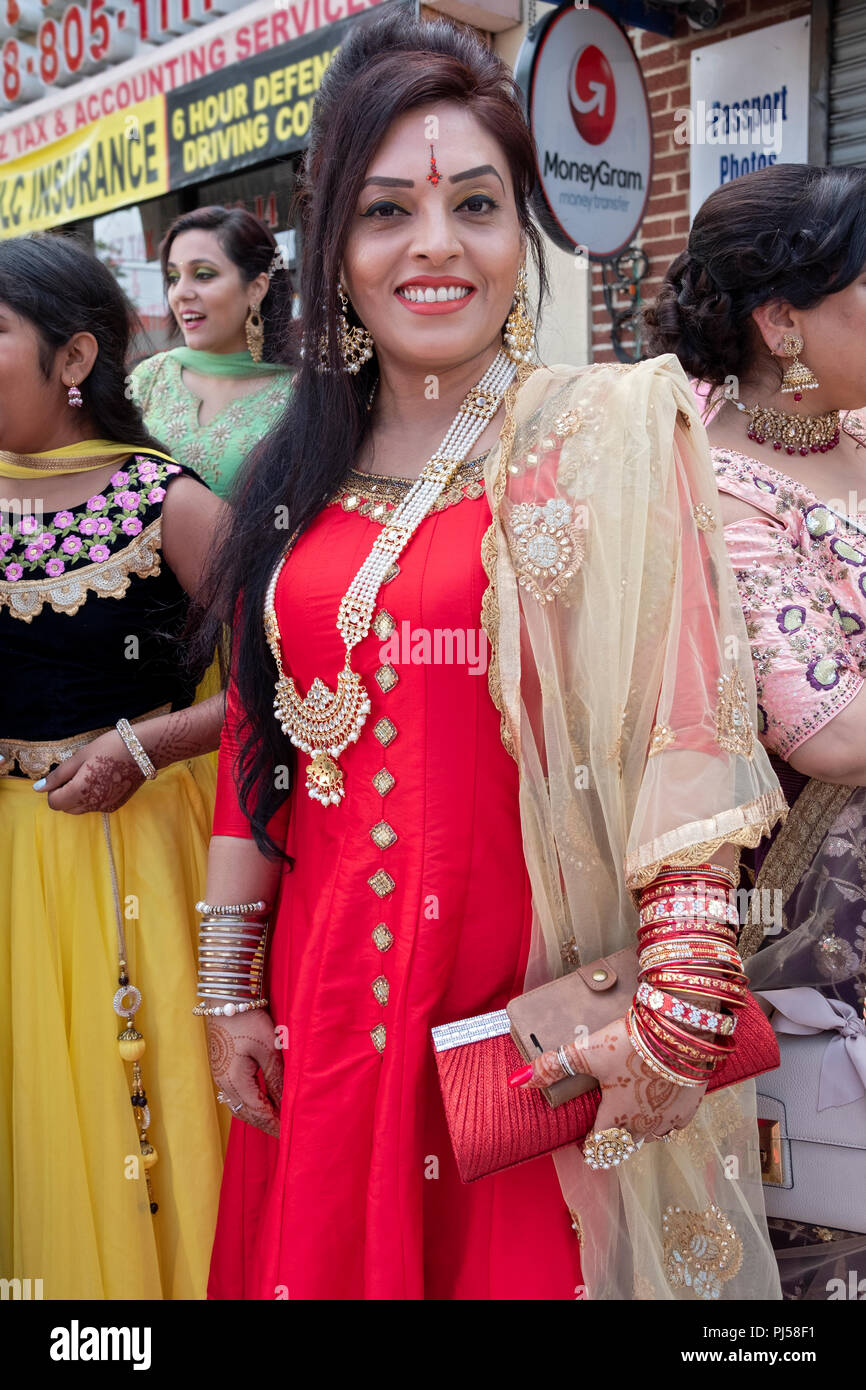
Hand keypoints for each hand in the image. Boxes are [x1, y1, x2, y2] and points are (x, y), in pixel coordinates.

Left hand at [33, 729, 144, 813]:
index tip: (64, 775)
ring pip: (80, 809)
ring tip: (91, 776)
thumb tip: (38, 788)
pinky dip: (93, 797)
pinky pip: (95, 806)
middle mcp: (92, 804)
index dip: (54, 790)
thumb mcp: (79, 757)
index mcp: (80, 791)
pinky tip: (104, 780)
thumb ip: (58, 775)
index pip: (54, 803)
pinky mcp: (116, 806)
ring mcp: (105, 807)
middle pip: (66, 808)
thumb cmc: (109, 747)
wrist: (143, 750)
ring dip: (79, 797)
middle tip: (77, 773)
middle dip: (65, 794)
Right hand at [206, 1008, 282, 1137]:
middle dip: (266, 1124)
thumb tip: (287, 1102)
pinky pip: (236, 1095)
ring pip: (240, 1106)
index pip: (258, 1112)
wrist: (225, 998)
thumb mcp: (268, 1048)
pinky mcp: (221, 1068)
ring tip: (277, 1121)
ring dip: (258, 1115)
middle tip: (286, 1133)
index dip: (275, 1124)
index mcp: (234, 1081)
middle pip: (246, 1114)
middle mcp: (223, 1084)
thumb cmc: (247, 1019)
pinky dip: (251, 1104)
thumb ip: (276, 1077)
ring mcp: (220, 1077)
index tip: (290, 1135)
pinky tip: (264, 1103)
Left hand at [514, 1015, 706, 1149]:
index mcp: (616, 1118)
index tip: (583, 1141)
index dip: (587, 1147)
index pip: (598, 1150)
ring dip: (638, 1131)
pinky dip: (664, 1121)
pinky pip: (674, 1126)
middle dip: (612, 1139)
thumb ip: (553, 1066)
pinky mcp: (690, 1107)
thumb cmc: (631, 1043)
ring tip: (629, 1114)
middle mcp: (644, 1126)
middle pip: (623, 1145)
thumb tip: (517, 1081)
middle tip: (603, 1127)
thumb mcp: (586, 1052)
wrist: (679, 1030)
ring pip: (650, 1138)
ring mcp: (669, 1119)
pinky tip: (658, 1105)